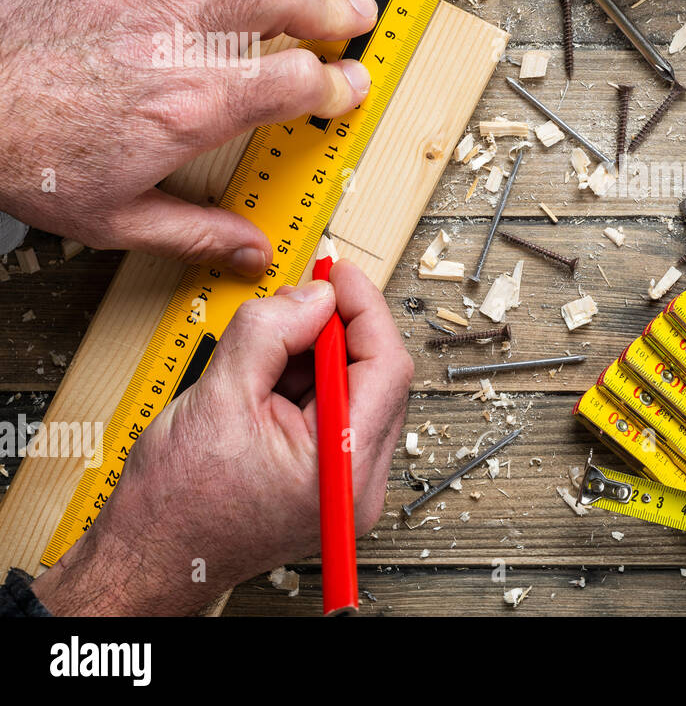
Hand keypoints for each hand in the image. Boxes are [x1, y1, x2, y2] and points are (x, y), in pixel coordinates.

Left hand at [0, 0, 376, 275]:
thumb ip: (197, 235)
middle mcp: (179, 43)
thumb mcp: (117, 220)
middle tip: (358, 11)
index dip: (338, 85)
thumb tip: (249, 251)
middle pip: (281, 4)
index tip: (349, 90)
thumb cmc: (25, 155)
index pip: (296, 83)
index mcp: (191, 107)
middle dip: (334, 6)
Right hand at [32, 260, 411, 615]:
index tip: (337, 275)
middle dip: (338, 330)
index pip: (387, 365)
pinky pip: (335, 415)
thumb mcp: (219, 395)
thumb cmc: (174, 506)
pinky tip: (267, 383)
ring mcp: (347, 487)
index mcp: (345, 466)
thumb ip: (270, 333)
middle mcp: (360, 483)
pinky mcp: (328, 483)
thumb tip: (313, 296)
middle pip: (378, 376)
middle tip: (298, 302)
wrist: (147, 561)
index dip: (363, 309)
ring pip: (357, 391)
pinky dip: (307, 384)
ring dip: (318, 357)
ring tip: (265, 354)